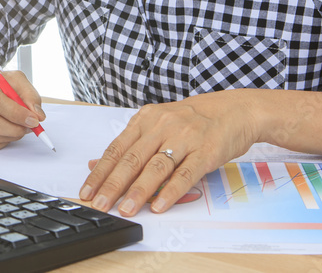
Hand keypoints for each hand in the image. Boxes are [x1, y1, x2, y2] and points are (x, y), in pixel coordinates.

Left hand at [79, 90, 259, 215]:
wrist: (234, 111)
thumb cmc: (192, 120)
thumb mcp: (157, 125)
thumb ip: (129, 145)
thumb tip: (96, 164)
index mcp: (145, 120)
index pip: (116, 148)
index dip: (100, 172)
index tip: (87, 191)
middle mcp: (162, 126)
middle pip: (132, 159)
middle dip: (113, 184)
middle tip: (100, 204)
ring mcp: (184, 138)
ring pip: (156, 167)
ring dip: (139, 191)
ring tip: (126, 209)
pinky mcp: (205, 152)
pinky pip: (185, 174)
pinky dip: (170, 191)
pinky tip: (158, 206)